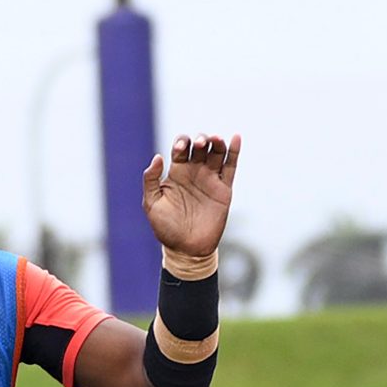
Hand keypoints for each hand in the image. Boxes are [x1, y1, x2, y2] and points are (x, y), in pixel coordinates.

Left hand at [142, 133, 240, 261]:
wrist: (186, 249)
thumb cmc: (166, 228)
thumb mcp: (152, 204)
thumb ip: (150, 180)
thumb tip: (158, 156)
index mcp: (177, 173)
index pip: (181, 148)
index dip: (182, 142)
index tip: (180, 149)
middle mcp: (195, 173)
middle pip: (201, 147)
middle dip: (201, 139)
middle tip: (200, 143)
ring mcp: (210, 180)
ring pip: (217, 153)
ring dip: (216, 142)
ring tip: (215, 139)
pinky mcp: (224, 190)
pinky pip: (231, 167)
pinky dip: (235, 151)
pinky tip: (236, 137)